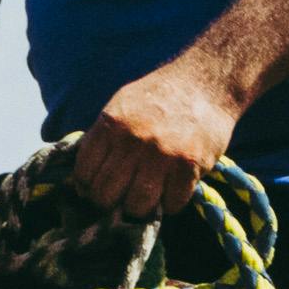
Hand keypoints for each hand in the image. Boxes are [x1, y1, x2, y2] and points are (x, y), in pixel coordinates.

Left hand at [73, 60, 240, 218]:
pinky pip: (172, 204)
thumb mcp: (121, 105)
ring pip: (137, 206)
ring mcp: (162, 155)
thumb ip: (103, 137)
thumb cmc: (159, 96)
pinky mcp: (189, 166)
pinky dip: (170, 203)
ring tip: (145, 197)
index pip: (85, 172)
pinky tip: (170, 190)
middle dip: (110, 202)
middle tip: (119, 198)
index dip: (86, 187)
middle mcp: (133, 141)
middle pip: (106, 195)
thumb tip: (83, 177)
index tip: (93, 190)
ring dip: (139, 207)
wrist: (205, 81)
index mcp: (111, 125)